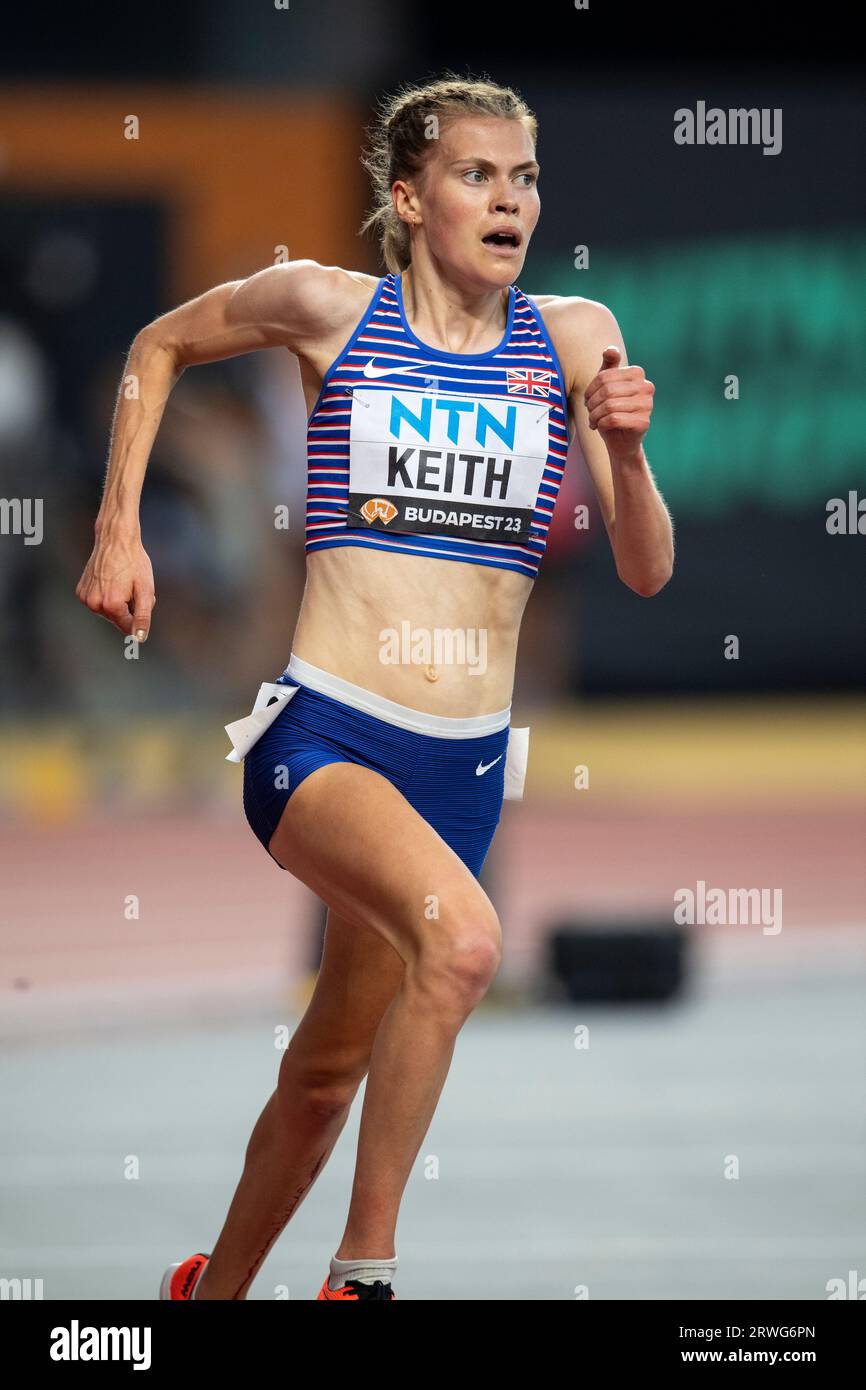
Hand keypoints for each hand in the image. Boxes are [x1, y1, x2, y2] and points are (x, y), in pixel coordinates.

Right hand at [76, 526, 155, 640]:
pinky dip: (106, 595)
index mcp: (111, 605)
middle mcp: (94, 604)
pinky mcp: (80, 591)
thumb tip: (139, 639)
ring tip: (122, 582)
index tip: (141, 598)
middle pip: (117, 619)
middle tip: (133, 587)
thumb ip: (143, 617)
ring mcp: (84, 598)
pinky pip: (98, 602)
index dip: (139, 615)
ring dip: (118, 602)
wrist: (115, 539)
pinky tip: (110, 580)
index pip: (128, 626)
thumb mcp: (145, 590)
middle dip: (128, 608)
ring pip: (107, 612)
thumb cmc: (134, 562)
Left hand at [584, 346, 653, 459]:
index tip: (588, 399)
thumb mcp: (606, 388)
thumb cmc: (611, 411)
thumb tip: (611, 349)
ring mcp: (648, 405)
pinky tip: (601, 427)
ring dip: (595, 415)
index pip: (604, 376)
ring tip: (594, 420)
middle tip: (590, 412)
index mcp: (637, 374)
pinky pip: (614, 419)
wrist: (621, 441)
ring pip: (609, 405)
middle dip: (592, 403)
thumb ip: (608, 368)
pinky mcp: (644, 422)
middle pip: (607, 391)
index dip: (591, 389)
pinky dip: (602, 424)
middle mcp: (647, 387)